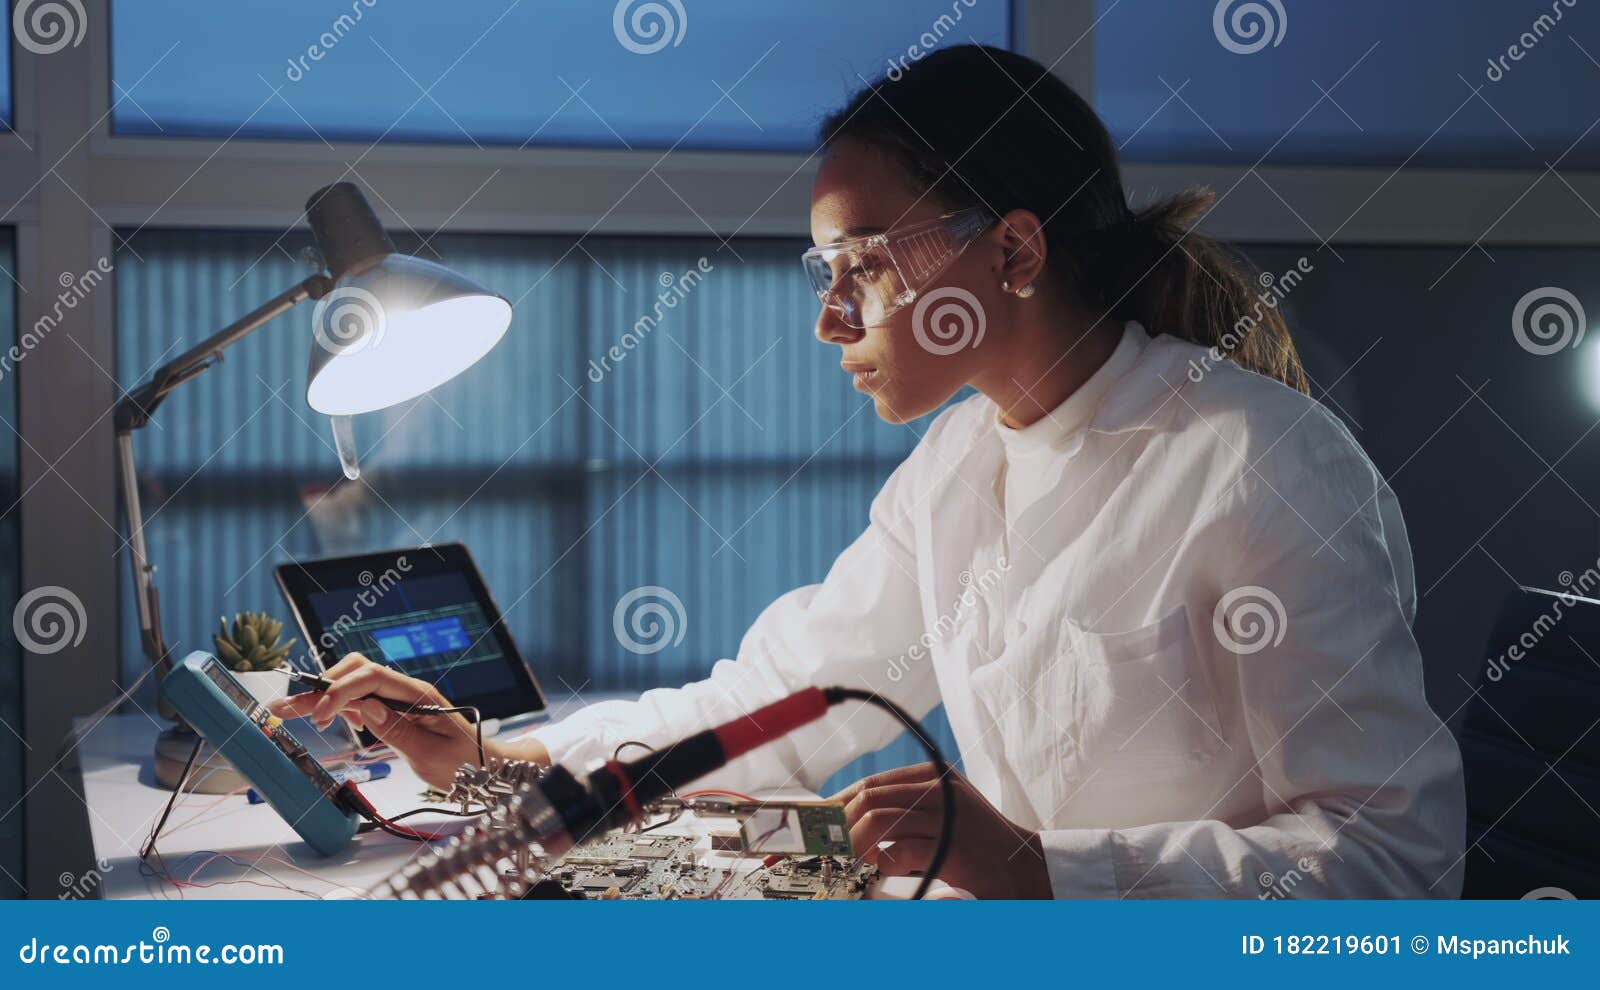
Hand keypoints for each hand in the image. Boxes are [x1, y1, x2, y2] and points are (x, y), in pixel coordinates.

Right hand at [270, 653, 493, 788]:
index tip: (320, 717)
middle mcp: (406, 691)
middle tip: (286, 707)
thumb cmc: (466, 764)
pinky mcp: (392, 712)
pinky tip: (323, 720)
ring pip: (353, 686)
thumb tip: (366, 708)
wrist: (487, 768)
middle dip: (321, 687)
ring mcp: (398, 700)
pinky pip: (360, 701)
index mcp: (419, 695)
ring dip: (322, 696)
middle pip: (357, 673)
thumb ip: (398, 731)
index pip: (372, 677)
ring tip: (289, 711)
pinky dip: (337, 707)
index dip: (340, 691)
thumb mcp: (433, 755)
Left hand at [829, 762, 1052, 898]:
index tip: (821, 820)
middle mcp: (940, 787)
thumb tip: (850, 824)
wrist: (1024, 869)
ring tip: (850, 861)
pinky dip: (884, 862)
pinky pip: (901, 849)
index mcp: (935, 775)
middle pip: (871, 796)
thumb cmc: (977, 848)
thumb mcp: (941, 816)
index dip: (841, 800)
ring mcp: (948, 813)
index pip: (874, 782)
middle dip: (841, 822)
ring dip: (856, 844)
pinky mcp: (953, 845)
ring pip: (880, 819)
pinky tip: (883, 871)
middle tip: (827, 845)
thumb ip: (903, 814)